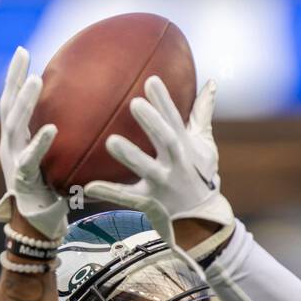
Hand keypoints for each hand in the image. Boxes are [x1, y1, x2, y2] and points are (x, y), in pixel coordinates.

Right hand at [0, 47, 67, 240]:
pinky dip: (40, 143)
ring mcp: (12, 163)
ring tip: (36, 80)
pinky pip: (30, 158)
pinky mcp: (21, 181)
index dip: (14, 76)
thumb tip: (93, 118)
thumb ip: (66, 141)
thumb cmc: (53, 195)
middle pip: (6, 106)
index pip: (11, 102)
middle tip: (23, 53)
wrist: (39, 230)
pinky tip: (52, 129)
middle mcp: (9, 148)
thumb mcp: (58, 162)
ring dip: (24, 102)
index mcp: (16, 141)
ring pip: (13, 126)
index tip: (23, 50)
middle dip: (12, 78)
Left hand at [84, 76, 233, 247]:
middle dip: (152, 123)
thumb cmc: (200, 175)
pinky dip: (109, 192)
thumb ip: (203, 113)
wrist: (202, 220)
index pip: (175, 120)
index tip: (151, 81)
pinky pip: (128, 197)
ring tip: (111, 140)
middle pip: (166, 140)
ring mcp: (163, 183)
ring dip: (130, 155)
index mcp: (186, 146)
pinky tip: (89, 186)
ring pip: (147, 168)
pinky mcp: (150, 202)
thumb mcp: (206, 145)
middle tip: (134, 103)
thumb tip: (211, 83)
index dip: (164, 101)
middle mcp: (176, 164)